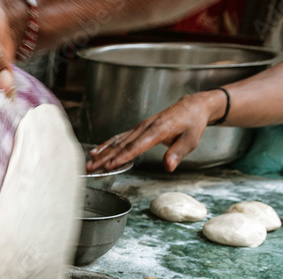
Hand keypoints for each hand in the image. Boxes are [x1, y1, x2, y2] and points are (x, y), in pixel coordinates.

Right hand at [86, 89, 226, 172]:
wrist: (192, 106)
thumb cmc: (192, 123)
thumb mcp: (191, 139)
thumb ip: (178, 152)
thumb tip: (169, 166)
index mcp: (158, 130)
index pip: (137, 146)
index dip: (122, 157)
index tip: (110, 165)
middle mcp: (145, 127)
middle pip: (122, 144)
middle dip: (105, 157)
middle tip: (92, 167)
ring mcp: (140, 127)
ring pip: (118, 141)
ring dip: (103, 152)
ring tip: (90, 162)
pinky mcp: (138, 129)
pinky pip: (120, 137)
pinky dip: (107, 145)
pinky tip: (98, 151)